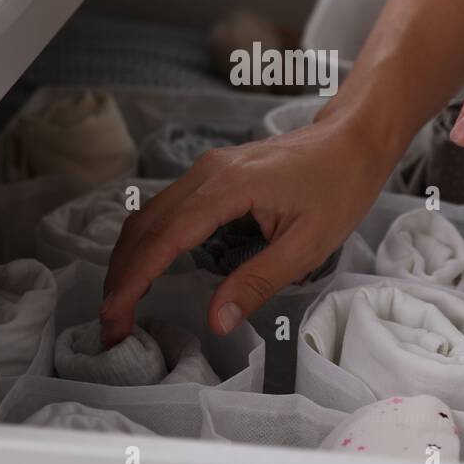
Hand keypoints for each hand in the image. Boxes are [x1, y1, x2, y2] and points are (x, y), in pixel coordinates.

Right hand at [99, 112, 393, 346]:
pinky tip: (146, 269)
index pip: (163, 239)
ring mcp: (206, 168)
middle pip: (144, 226)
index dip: (133, 281)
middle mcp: (206, 172)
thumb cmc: (339, 187)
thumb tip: (215, 320)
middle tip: (112, 324)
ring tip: (122, 304)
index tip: (114, 317)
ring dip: (129, 260)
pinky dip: (147, 242)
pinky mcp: (212, 173)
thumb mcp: (308, 245)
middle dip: (121, 277)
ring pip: (148, 215)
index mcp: (227, 187)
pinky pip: (165, 208)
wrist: (352, 139)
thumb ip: (258, 282)